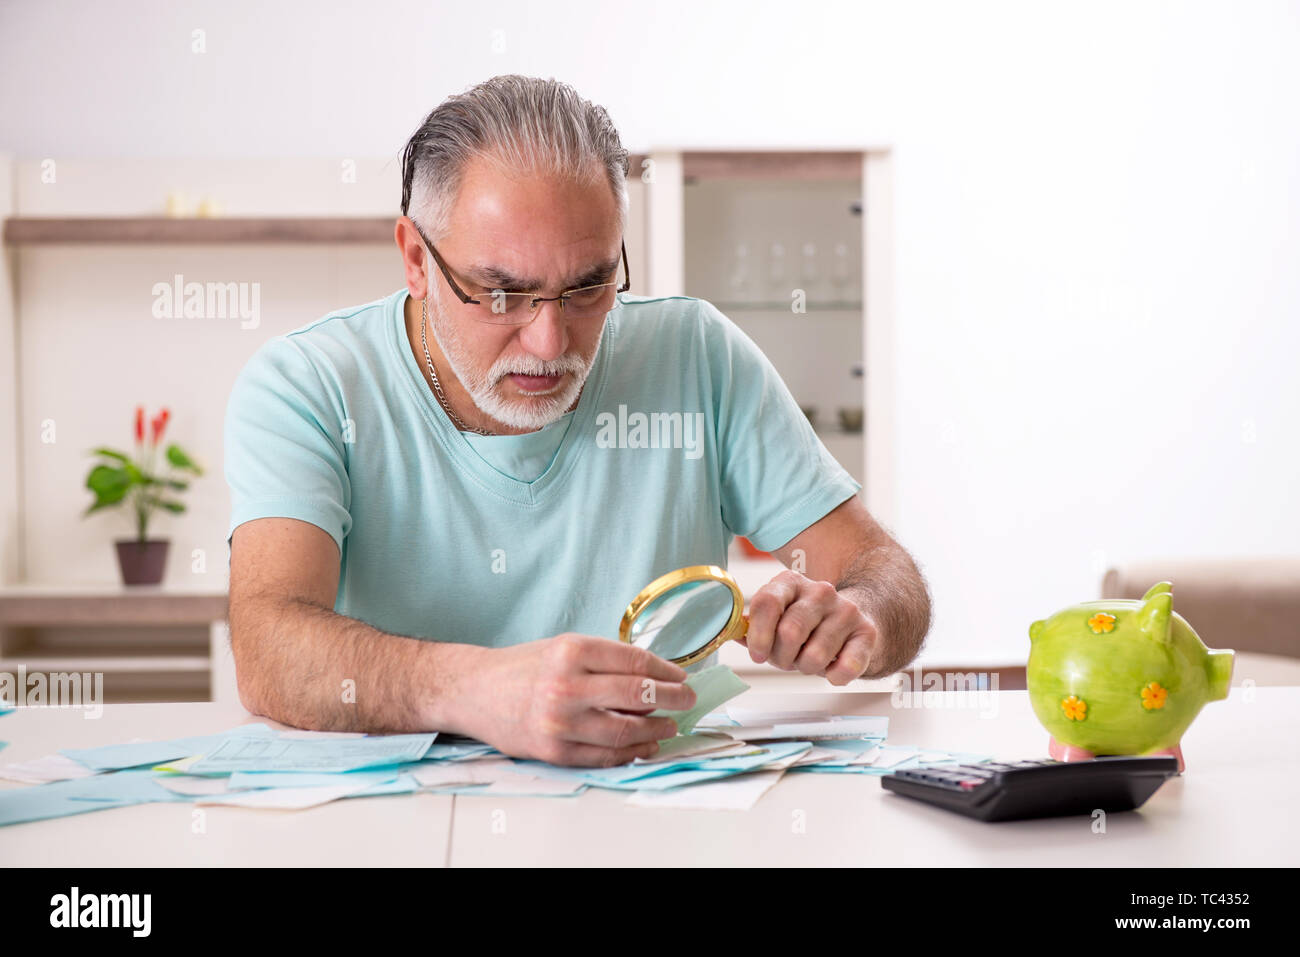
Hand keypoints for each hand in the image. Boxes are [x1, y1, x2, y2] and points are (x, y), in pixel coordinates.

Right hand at [460, 634, 696, 766]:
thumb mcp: (564, 647)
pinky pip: (605, 755)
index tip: (681, 677)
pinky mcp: (555, 751)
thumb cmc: (523, 667)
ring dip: (657, 730)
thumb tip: (656, 679)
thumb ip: (606, 661)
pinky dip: (632, 752)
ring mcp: (560, 722)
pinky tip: (645, 746)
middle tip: (687, 700)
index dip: (666, 672)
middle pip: (639, 696)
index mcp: (572, 652)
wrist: (475, 690)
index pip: (635, 662)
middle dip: (673, 699)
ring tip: (669, 726)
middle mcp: (567, 686)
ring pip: (627, 731)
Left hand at [742, 570, 880, 684]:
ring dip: (806, 668)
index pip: (767, 602)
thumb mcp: (778, 617)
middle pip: (790, 632)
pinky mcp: (867, 632)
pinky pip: (846, 667)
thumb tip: (732, 633)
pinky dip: (834, 677)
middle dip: (782, 658)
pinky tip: (832, 668)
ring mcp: (846, 609)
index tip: (757, 654)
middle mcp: (820, 591)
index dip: (758, 634)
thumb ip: (753, 626)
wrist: (855, 619)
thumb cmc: (808, 624)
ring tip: (809, 659)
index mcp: (790, 582)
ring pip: (815, 655)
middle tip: (786, 660)